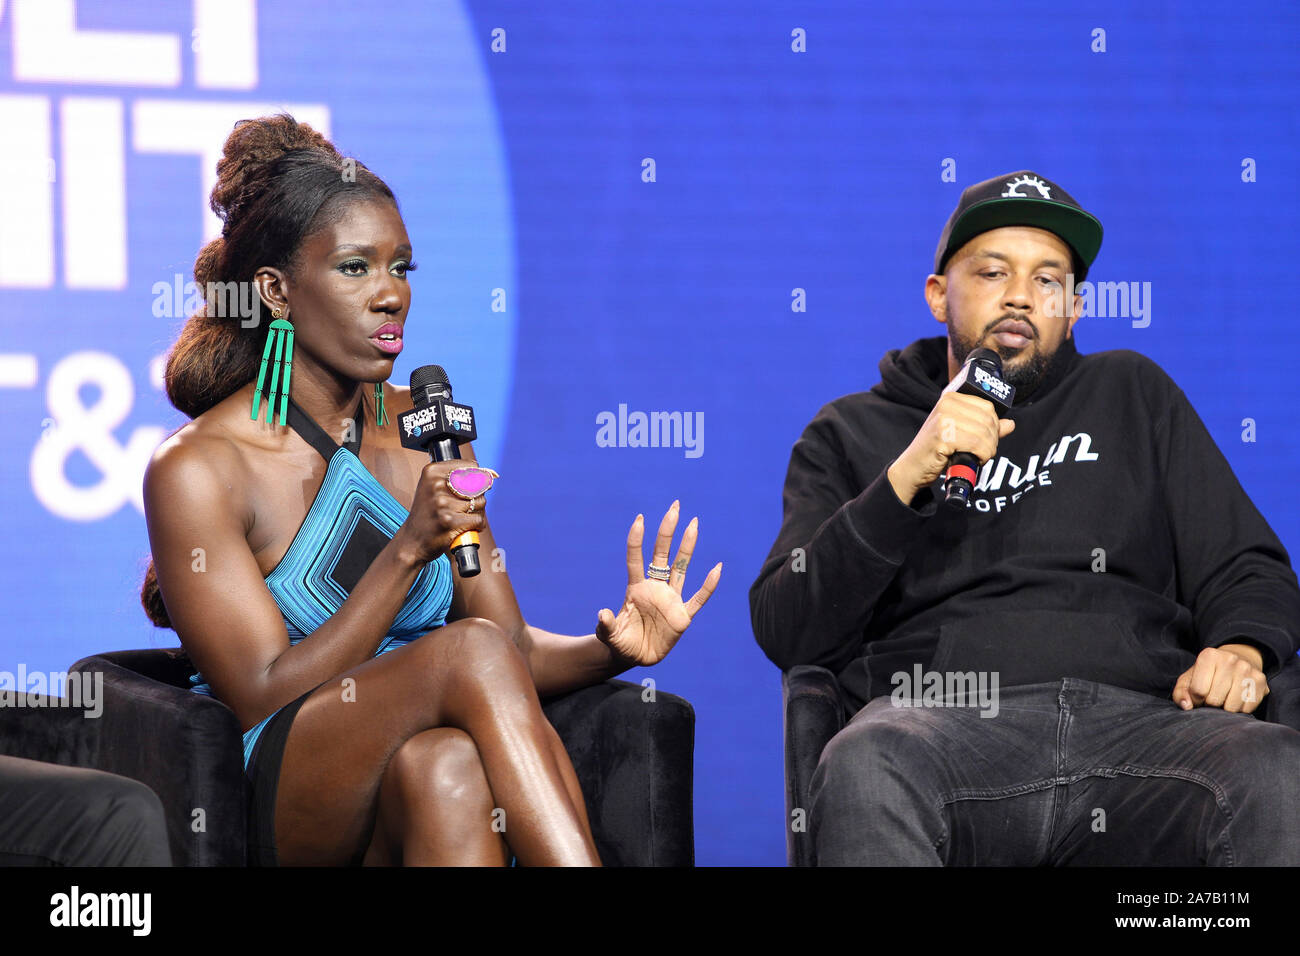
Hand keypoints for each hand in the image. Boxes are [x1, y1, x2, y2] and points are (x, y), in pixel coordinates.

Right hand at [395, 459, 488, 565]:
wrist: (412, 541)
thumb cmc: (429, 513)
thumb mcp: (434, 488)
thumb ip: (460, 477)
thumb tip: (492, 475)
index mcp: (432, 471)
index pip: (472, 466)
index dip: (478, 478)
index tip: (472, 489)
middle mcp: (436, 485)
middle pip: (479, 484)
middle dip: (477, 497)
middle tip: (463, 507)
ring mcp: (442, 503)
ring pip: (481, 502)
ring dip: (477, 513)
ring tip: (461, 518)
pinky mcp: (450, 521)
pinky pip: (479, 519)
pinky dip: (477, 526)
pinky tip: (465, 528)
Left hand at [595, 501, 721, 666]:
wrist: (637, 658)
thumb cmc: (621, 643)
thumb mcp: (609, 636)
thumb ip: (606, 625)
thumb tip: (602, 614)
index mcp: (636, 590)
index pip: (636, 559)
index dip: (637, 540)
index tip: (640, 519)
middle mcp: (655, 589)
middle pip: (662, 554)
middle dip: (667, 531)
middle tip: (675, 507)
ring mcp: (670, 600)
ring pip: (681, 568)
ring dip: (687, 547)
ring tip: (693, 524)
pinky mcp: (683, 616)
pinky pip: (699, 598)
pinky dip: (708, 585)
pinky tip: (717, 568)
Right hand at [888, 392, 1014, 503]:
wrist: (912, 468)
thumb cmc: (936, 450)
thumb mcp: (961, 433)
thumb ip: (985, 427)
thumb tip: (1010, 424)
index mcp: (951, 398)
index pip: (987, 407)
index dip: (994, 426)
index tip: (987, 440)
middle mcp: (947, 404)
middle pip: (988, 420)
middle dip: (992, 440)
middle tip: (983, 452)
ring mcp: (944, 418)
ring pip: (985, 433)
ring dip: (987, 450)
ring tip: (977, 457)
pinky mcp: (943, 435)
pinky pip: (977, 444)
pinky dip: (981, 456)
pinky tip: (973, 460)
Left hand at [1171, 644, 1268, 713]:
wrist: (1238, 659)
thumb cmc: (1208, 673)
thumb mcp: (1189, 679)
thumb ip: (1181, 693)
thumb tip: (1186, 706)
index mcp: (1209, 655)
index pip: (1198, 691)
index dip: (1196, 699)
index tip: (1199, 695)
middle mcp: (1230, 660)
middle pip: (1214, 700)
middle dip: (1210, 704)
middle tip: (1213, 696)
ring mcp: (1247, 670)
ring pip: (1231, 708)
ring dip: (1225, 708)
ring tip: (1224, 696)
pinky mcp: (1261, 682)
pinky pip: (1247, 709)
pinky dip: (1240, 709)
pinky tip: (1237, 697)